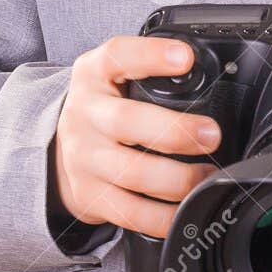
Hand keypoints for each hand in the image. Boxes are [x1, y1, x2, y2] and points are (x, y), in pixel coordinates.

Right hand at [54, 36, 221, 236]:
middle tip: (212, 136)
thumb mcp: (115, 76)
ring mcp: (83, 157)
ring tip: (208, 174)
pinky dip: (163, 216)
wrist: (59, 149)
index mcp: (94, 74)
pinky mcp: (89, 195)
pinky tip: (186, 208)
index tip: (185, 58)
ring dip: (179, 178)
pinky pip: (130, 212)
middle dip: (176, 131)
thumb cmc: (105, 107)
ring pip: (132, 172)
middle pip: (127, 121)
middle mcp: (84, 113)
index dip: (151, 56)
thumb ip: (151, 71)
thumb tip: (212, 74)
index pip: (118, 55)